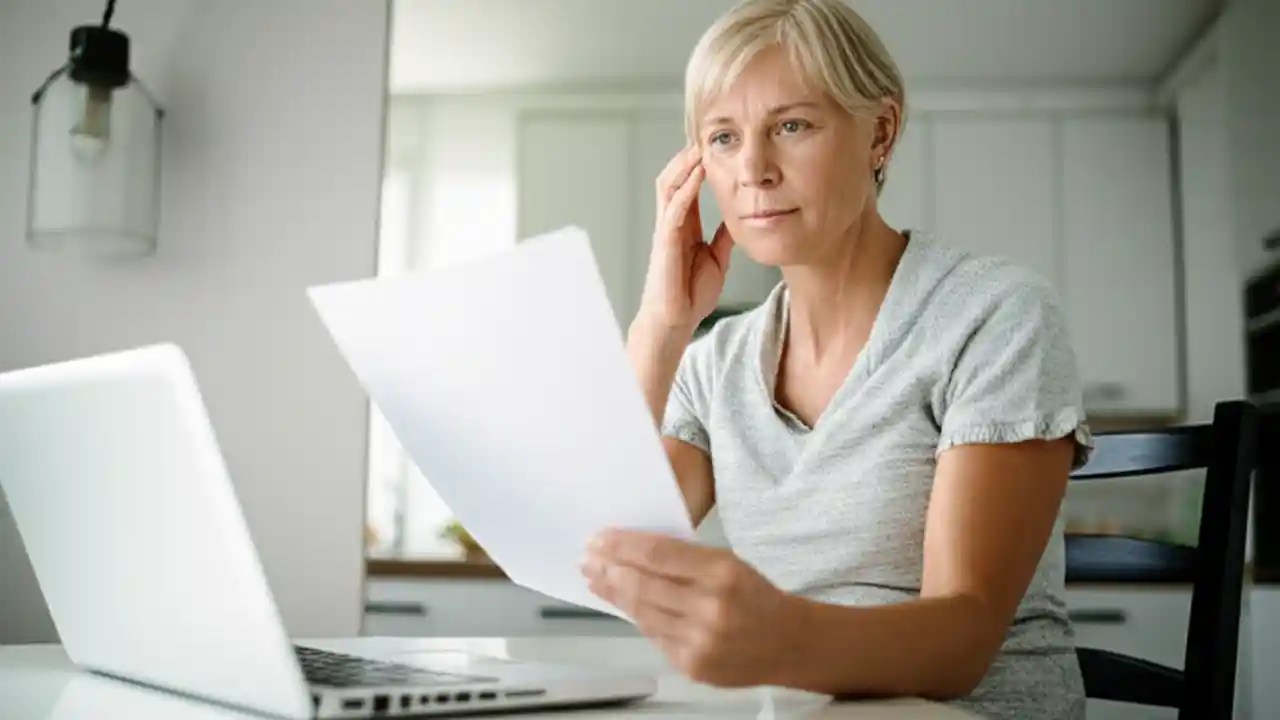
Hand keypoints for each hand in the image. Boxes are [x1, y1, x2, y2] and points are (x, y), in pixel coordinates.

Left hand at [581, 529, 803, 687]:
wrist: (787, 643)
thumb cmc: (754, 596)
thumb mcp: (729, 563)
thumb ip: (685, 560)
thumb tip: (632, 552)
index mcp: (721, 572)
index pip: (659, 554)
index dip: (623, 545)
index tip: (599, 538)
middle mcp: (709, 608)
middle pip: (644, 584)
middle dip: (610, 569)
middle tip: (587, 558)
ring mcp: (699, 641)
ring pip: (642, 612)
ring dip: (614, 594)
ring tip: (596, 579)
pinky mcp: (691, 665)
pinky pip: (653, 636)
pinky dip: (636, 617)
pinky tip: (623, 604)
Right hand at [635, 145, 734, 332]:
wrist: (674, 322)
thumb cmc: (689, 295)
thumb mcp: (716, 259)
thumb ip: (723, 237)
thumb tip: (739, 219)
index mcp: (682, 226)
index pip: (687, 186)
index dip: (697, 164)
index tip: (715, 146)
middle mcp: (670, 224)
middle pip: (673, 178)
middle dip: (687, 156)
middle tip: (706, 137)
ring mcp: (665, 232)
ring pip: (668, 187)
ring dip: (684, 166)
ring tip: (701, 148)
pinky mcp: (664, 244)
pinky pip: (673, 209)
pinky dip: (686, 190)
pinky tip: (699, 176)